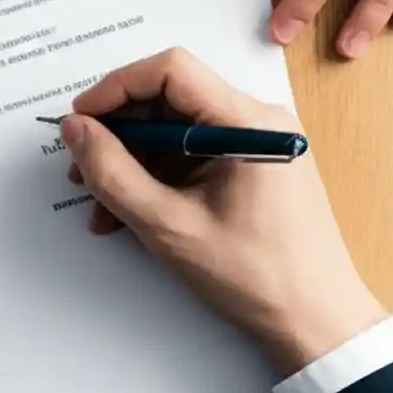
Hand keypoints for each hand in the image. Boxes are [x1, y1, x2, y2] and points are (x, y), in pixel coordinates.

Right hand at [59, 48, 384, 372]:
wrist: (316, 322)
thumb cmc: (258, 278)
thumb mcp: (169, 226)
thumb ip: (113, 173)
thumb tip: (75, 130)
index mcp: (249, 123)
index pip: (171, 71)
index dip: (116, 88)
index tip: (81, 119)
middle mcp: (258, 120)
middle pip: (170, 99)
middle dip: (120, 132)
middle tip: (83, 166)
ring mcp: (258, 142)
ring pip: (177, 130)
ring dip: (134, 162)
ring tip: (102, 204)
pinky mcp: (254, 164)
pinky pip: (194, 154)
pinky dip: (159, 177)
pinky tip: (131, 212)